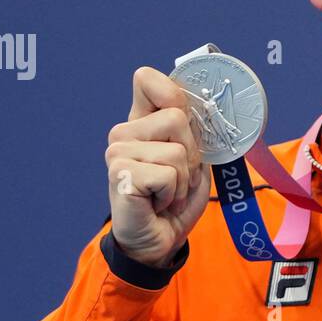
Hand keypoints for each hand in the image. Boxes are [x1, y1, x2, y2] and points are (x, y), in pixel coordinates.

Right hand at [105, 66, 212, 267]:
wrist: (157, 240)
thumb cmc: (175, 199)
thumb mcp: (193, 160)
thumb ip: (194, 131)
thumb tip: (203, 107)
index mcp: (141, 121)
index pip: (147, 80)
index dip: (172, 92)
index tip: (185, 119)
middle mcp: (124, 132)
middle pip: (177, 116)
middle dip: (192, 153)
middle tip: (177, 178)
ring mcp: (118, 152)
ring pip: (177, 150)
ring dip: (184, 178)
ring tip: (167, 192)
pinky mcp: (120, 174)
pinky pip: (168, 174)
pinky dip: (174, 192)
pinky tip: (157, 202)